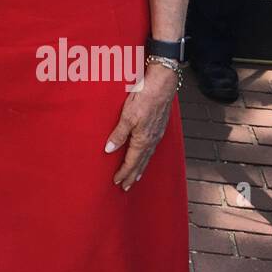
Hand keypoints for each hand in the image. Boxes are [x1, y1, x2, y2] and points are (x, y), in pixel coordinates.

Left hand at [103, 63, 177, 190]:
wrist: (162, 84)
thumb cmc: (144, 97)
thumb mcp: (127, 115)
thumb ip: (118, 134)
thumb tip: (109, 150)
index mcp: (143, 140)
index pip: (131, 162)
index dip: (124, 173)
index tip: (117, 182)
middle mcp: (152, 140)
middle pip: (141, 163)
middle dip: (133, 176)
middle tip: (126, 187)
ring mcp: (157, 134)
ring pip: (148, 156)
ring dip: (140, 168)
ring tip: (136, 177)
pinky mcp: (159, 127)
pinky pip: (152, 148)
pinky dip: (147, 156)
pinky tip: (145, 155)